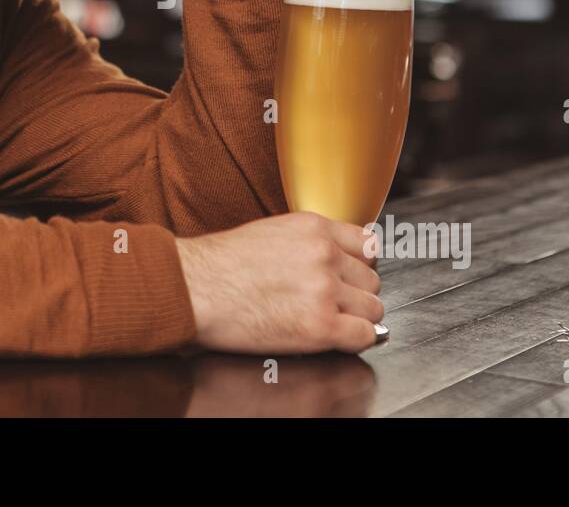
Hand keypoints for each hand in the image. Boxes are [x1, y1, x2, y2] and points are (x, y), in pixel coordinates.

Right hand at [174, 212, 383, 354]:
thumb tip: (336, 260)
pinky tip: (334, 337)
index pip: (368, 246)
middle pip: (372, 280)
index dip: (358, 267)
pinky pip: (364, 335)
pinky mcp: (320, 325)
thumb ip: (308, 243)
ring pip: (373, 308)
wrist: (195, 288)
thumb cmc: (221, 265)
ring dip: (355, 318)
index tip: (349, 278)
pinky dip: (355, 340)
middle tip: (331, 304)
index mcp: (314, 228)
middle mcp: (324, 255)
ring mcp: (325, 290)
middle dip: (354, 295)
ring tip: (328, 321)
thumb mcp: (272, 232)